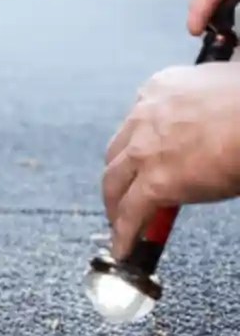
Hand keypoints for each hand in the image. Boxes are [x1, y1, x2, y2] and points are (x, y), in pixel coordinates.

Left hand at [104, 62, 239, 258]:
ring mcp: (144, 149)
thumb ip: (204, 117)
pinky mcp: (155, 182)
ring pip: (114, 182)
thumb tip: (213, 141)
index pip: (138, 120)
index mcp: (161, 88)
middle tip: (126, 193)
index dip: (139, 144)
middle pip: (118, 151)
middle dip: (121, 174)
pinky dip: (124, 233)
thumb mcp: (222, 97)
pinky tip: (125, 247)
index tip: (143, 160)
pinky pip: (131, 213)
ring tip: (119, 221)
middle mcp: (144, 115)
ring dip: (115, 204)